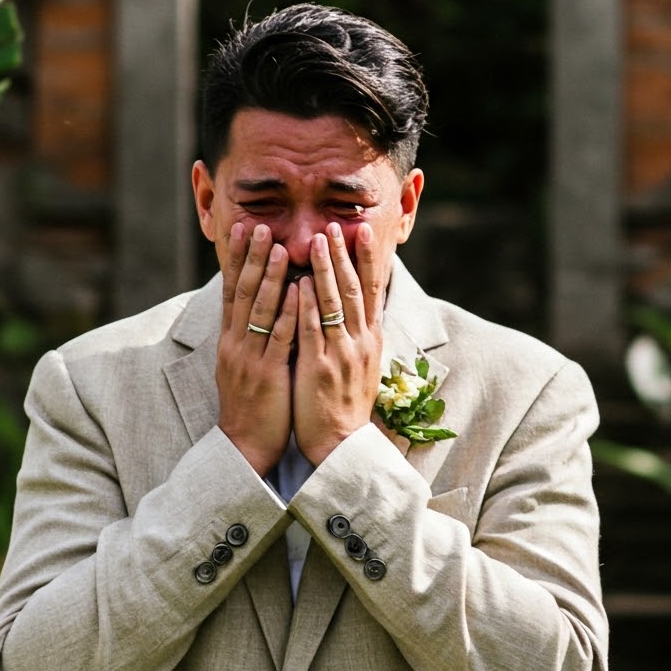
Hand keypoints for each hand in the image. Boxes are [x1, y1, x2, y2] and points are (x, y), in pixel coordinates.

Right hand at [217, 221, 297, 478]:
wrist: (245, 447)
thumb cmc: (252, 405)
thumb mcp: (244, 365)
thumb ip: (251, 335)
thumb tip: (264, 305)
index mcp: (231, 340)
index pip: (232, 290)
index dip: (237, 259)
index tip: (242, 229)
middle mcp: (236, 344)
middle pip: (243, 292)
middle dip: (252, 258)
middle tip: (260, 226)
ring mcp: (251, 358)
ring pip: (260, 310)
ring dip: (270, 278)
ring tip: (279, 248)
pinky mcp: (268, 375)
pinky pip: (279, 338)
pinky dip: (288, 313)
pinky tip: (299, 292)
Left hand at [293, 221, 384, 466]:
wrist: (341, 445)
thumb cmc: (345, 404)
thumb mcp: (359, 365)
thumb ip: (356, 334)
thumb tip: (353, 306)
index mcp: (370, 340)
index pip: (371, 290)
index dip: (368, 258)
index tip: (364, 230)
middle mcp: (360, 342)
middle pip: (354, 289)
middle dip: (345, 255)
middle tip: (337, 224)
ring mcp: (341, 354)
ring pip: (334, 303)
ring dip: (326, 269)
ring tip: (318, 240)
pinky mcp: (320, 368)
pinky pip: (312, 330)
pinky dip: (306, 304)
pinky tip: (299, 282)